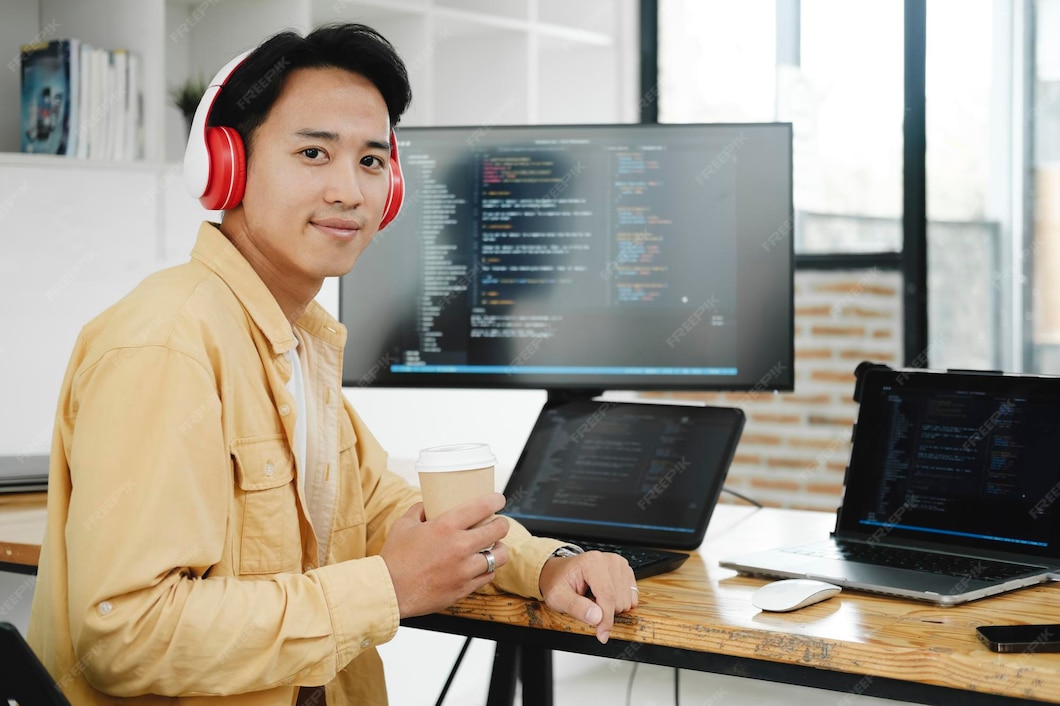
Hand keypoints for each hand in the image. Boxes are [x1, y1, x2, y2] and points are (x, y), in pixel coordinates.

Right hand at [380, 492, 509, 617]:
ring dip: (499, 549)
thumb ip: (419, 510)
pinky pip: (488, 576)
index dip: (496, 500)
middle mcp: (459, 546)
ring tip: (494, 546)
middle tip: (499, 523)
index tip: (498, 500)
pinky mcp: (464, 588)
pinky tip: (481, 565)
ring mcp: (464, 570)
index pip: (482, 507)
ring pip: (499, 556)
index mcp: (445, 526)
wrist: (389, 592)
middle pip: (498, 530)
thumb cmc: (394, 558)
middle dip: (502, 524)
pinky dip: (488, 568)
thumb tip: (429, 503)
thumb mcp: (403, 524)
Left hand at [538, 551, 637, 643]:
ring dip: (611, 607)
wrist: (559, 572)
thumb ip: (576, 607)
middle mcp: (609, 560)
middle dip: (604, 611)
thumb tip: (597, 617)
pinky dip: (618, 603)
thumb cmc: (558, 582)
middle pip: (618, 600)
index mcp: (592, 562)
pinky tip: (603, 597)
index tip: (602, 634)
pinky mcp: (625, 571)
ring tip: (593, 599)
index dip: (606, 619)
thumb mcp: (558, 597)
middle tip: (587, 604)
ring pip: (626, 601)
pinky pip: (631, 598)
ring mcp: (619, 565)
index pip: (607, 595)